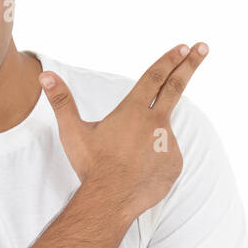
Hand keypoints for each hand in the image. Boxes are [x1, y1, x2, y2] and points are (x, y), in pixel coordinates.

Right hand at [39, 42, 208, 219]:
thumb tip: (44, 75)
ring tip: (128, 160)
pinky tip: (138, 172)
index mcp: (132, 111)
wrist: (110, 200)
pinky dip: (154, 160)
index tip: (183, 47)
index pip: (155, 77)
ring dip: (150, 140)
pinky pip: (166, 157)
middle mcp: (155, 122)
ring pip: (161, 133)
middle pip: (176, 87)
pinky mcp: (175, 164)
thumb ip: (61, 101)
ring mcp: (168, 143)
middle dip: (190, 65)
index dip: (169, 60)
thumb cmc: (91, 166)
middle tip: (203, 47)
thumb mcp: (73, 132)